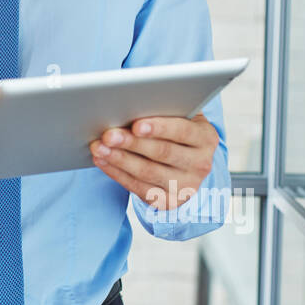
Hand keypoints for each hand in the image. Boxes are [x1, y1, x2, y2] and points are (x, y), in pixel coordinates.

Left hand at [89, 113, 218, 210]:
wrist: (188, 163)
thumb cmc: (176, 130)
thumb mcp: (180, 115)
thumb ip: (164, 109)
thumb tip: (132, 102)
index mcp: (206, 137)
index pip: (182, 131)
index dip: (159, 127)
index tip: (136, 125)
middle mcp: (201, 164)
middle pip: (162, 152)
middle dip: (132, 143)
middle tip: (108, 135)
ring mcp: (187, 186)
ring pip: (148, 172)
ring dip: (119, 159)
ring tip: (99, 147)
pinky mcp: (170, 202)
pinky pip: (140, 188)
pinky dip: (117, 174)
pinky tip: (103, 161)